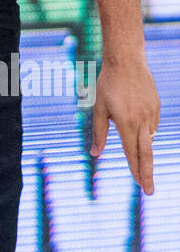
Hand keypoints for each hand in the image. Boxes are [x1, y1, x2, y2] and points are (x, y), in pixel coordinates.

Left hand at [89, 54, 159, 193]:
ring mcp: (151, 114)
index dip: (135, 171)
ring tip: (139, 158)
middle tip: (150, 191)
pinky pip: (153, 126)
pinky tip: (139, 129)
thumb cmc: (107, 83)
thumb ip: (99, 132)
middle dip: (147, 174)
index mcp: (126, 123)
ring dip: (145, 152)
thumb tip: (95, 154)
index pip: (132, 153)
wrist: (126, 60)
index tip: (140, 186)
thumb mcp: (99, 108)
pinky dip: (146, 133)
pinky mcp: (156, 107)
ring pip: (149, 140)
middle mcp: (142, 121)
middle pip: (147, 154)